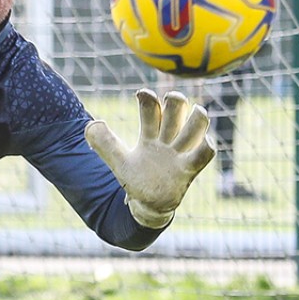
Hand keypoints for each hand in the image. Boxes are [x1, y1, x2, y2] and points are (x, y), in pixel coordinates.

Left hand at [84, 88, 214, 227]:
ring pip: (197, 125)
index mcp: (150, 135)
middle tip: (170, 98)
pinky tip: (206, 141)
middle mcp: (167, 139)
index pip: (152, 108)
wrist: (150, 205)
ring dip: (198, 116)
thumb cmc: (137, 179)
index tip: (141, 94)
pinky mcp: (189, 169)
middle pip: (177, 110)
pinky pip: (204, 154)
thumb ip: (105, 144)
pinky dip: (207, 146)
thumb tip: (91, 124)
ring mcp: (180, 153)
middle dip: (176, 100)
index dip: (148, 98)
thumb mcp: (119, 161)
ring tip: (197, 111)